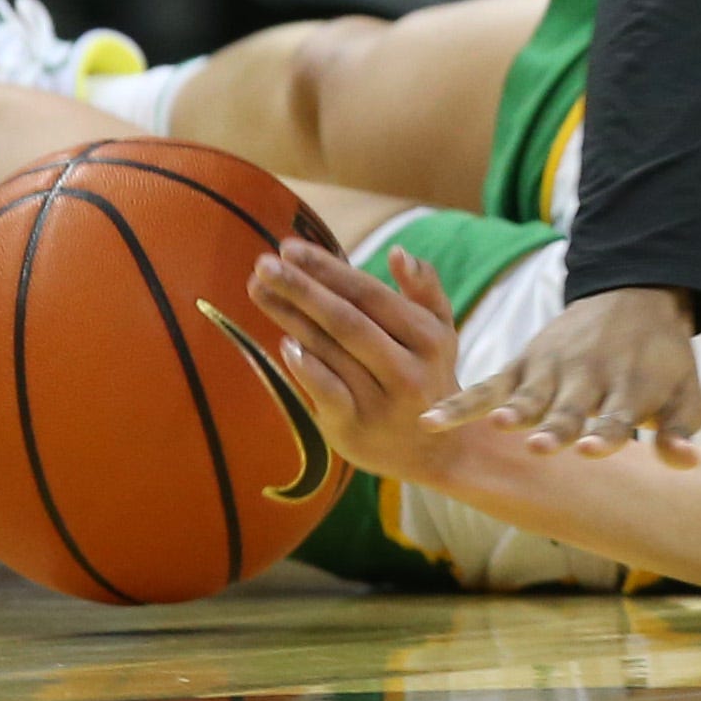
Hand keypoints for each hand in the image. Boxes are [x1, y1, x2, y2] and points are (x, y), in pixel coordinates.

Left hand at [247, 238, 464, 484]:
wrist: (437, 452)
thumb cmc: (428, 375)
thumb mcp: (440, 331)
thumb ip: (423, 288)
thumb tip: (397, 251)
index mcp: (427, 337)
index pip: (369, 294)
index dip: (327, 269)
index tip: (289, 248)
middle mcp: (407, 369)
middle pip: (345, 320)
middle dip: (301, 288)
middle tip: (263, 264)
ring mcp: (381, 402)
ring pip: (330, 351)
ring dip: (291, 318)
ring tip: (260, 291)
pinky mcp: (356, 430)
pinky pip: (327, 392)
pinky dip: (306, 367)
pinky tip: (283, 342)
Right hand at [425, 284, 700, 463]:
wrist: (633, 296)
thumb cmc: (661, 360)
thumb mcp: (683, 393)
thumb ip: (679, 430)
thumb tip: (687, 462)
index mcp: (627, 389)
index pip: (616, 418)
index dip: (605, 434)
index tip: (591, 448)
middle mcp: (585, 378)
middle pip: (566, 409)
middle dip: (554, 427)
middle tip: (540, 445)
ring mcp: (549, 369)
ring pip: (525, 396)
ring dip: (510, 411)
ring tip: (494, 424)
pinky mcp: (522, 363)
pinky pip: (488, 385)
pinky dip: (462, 403)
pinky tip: (432, 420)